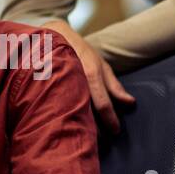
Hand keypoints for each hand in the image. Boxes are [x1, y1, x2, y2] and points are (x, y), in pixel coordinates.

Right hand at [43, 19, 133, 133]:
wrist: (51, 33)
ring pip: (69, 107)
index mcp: (91, 73)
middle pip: (85, 109)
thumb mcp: (99, 64)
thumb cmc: (79, 50)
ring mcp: (58, 79)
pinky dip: (60, 111)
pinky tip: (63, 120)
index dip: (110, 119)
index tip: (115, 131)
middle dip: (92, 127)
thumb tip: (130, 103)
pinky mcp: (44, 81)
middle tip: (99, 140)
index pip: (102, 102)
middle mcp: (76, 76)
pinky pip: (54, 101)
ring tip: (80, 133)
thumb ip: (113, 85)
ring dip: (76, 120)